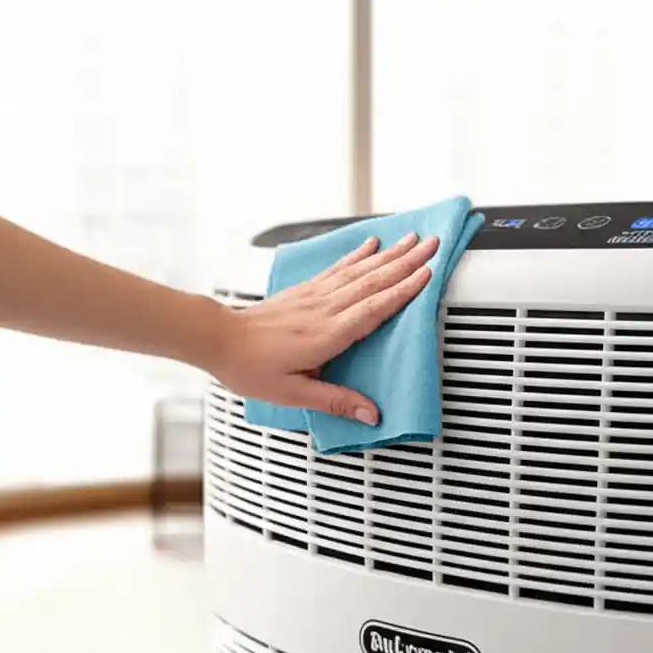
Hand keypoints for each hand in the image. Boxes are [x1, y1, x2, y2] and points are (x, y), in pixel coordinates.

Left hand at [208, 232, 438, 424]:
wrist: (218, 341)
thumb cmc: (251, 367)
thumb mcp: (293, 394)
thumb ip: (335, 401)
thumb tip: (371, 414)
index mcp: (327, 334)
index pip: (374, 307)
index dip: (403, 290)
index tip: (427, 274)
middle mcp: (325, 309)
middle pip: (374, 280)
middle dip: (407, 261)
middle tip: (433, 245)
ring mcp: (316, 296)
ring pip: (361, 269)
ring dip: (390, 253)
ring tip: (413, 239)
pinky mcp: (306, 291)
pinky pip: (339, 268)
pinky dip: (359, 254)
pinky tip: (371, 244)